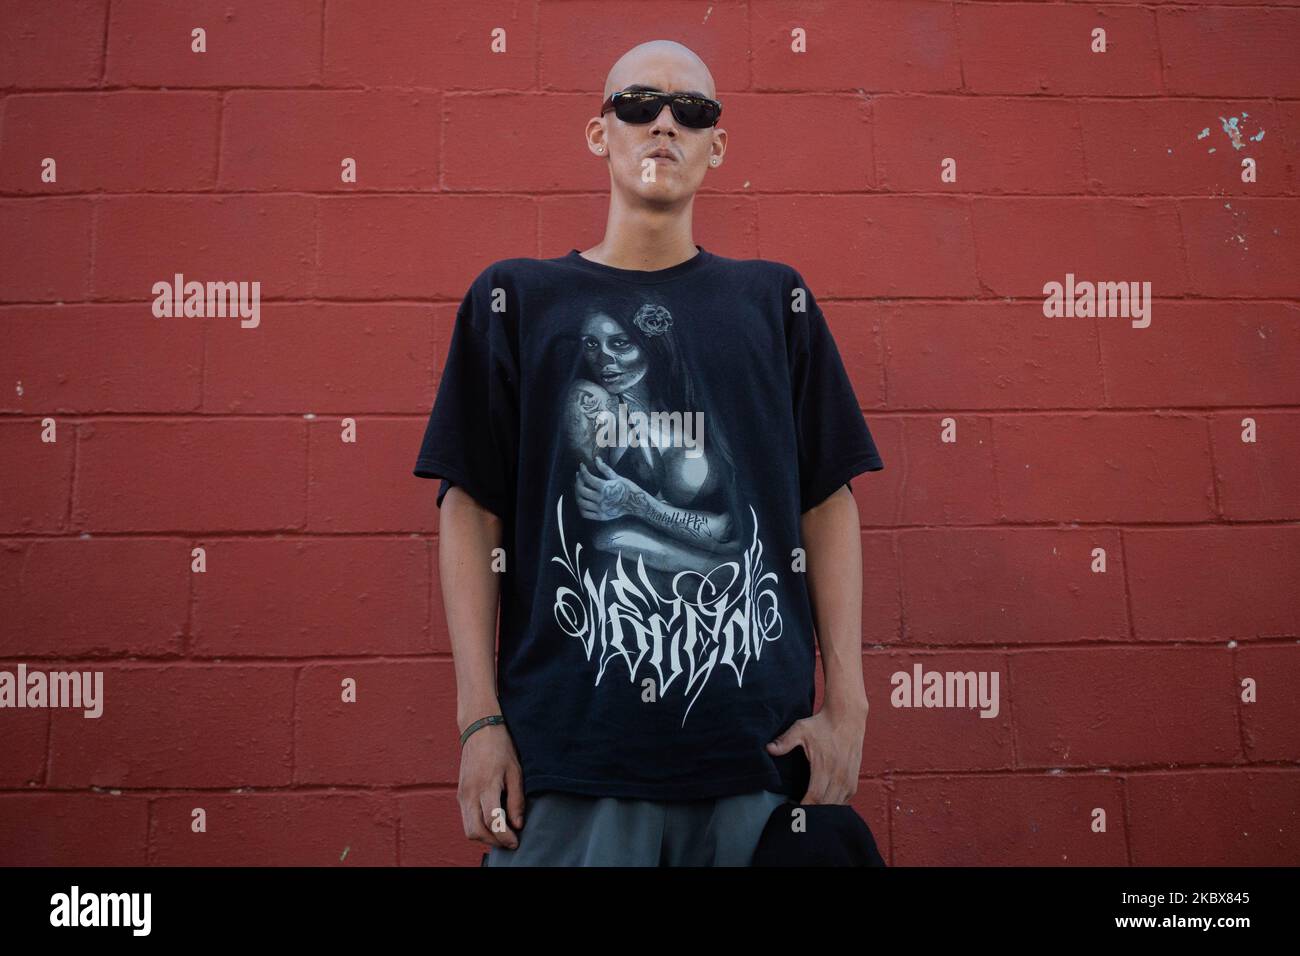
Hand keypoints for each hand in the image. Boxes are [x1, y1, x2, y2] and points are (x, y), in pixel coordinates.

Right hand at [458, 722, 525, 849]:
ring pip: (468, 828)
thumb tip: (517, 825)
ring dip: (484, 836)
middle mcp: (469, 792)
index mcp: (486, 785)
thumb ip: (516, 799)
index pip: (491, 821)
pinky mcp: (459, 793)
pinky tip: (493, 822)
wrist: (479, 728)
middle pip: (474, 831)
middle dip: (493, 841)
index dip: (504, 836)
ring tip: (503, 833)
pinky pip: (466, 818)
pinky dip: (478, 826)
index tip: (516, 841)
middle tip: (510, 841)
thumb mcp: (515, 771)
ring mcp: (462, 794)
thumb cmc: (500, 747)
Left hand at [574, 457, 644, 521]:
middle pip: (581, 490)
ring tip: (579, 488)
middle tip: (579, 477)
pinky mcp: (601, 516)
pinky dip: (580, 507)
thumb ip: (605, 468)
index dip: (583, 470)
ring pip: (581, 502)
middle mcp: (601, 499)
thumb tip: (596, 458)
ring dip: (577, 494)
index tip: (581, 466)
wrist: (636, 504)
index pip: (587, 478)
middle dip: (577, 481)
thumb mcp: (617, 477)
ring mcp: (600, 509)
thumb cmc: (628, 488)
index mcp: (605, 488)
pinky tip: (582, 501)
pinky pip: (585, 513)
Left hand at [766, 701, 866, 803]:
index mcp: (825, 766)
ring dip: (823, 810)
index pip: (814, 797)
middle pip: (825, 806)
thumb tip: (768, 749)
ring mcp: (849, 778)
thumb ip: (784, 741)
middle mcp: (839, 775)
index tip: (792, 811)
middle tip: (798, 814)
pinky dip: (834, 805)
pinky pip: (845, 800)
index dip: (803, 808)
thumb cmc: (821, 724)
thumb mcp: (800, 729)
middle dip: (812, 813)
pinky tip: (823, 804)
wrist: (847, 716)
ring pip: (836, 805)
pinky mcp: (854, 779)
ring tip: (809, 811)